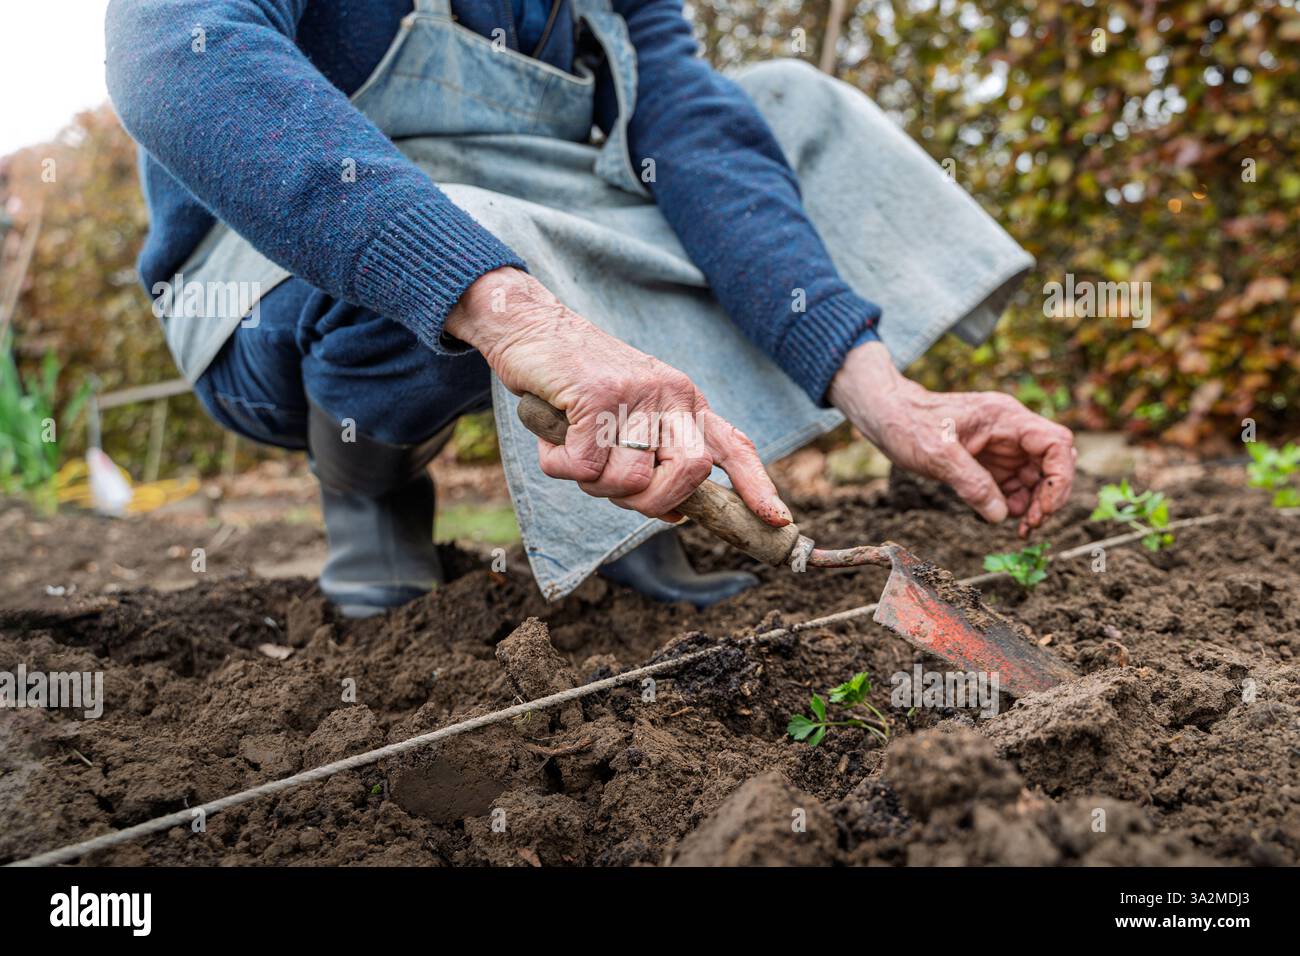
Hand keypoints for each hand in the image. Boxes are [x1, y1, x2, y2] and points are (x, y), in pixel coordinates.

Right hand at [447, 268, 791, 526]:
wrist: (531, 326)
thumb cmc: (576, 383)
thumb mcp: (628, 416)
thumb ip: (654, 458)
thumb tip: (677, 515)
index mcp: (684, 400)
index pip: (731, 446)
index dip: (756, 486)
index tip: (778, 520)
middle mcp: (669, 394)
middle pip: (689, 474)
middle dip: (650, 501)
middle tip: (612, 485)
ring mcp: (636, 393)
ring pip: (630, 481)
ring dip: (592, 482)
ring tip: (573, 448)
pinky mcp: (597, 395)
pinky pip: (584, 467)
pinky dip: (560, 465)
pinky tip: (553, 436)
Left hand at [829, 341, 1075, 535]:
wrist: (885, 414)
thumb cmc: (908, 424)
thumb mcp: (937, 455)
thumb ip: (971, 483)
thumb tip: (1001, 516)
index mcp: (1005, 418)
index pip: (1056, 443)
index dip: (1059, 477)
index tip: (1043, 507)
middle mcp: (1010, 430)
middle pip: (1052, 463)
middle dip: (1048, 495)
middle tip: (1031, 524)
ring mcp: (1001, 446)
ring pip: (1035, 477)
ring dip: (1033, 503)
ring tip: (1019, 528)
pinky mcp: (988, 460)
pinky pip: (1013, 483)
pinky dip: (1014, 502)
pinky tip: (1000, 516)